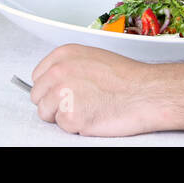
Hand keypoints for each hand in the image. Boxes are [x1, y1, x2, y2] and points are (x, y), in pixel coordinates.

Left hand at [30, 44, 169, 136]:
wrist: (145, 92)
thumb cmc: (126, 78)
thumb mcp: (92, 58)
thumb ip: (69, 67)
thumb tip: (55, 80)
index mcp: (63, 55)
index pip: (37, 76)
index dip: (49, 88)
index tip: (60, 93)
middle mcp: (58, 72)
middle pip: (38, 96)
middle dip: (53, 104)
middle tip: (77, 104)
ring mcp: (62, 93)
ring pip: (45, 113)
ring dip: (63, 116)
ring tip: (87, 109)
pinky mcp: (70, 115)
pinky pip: (63, 127)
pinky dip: (76, 126)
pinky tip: (93, 116)